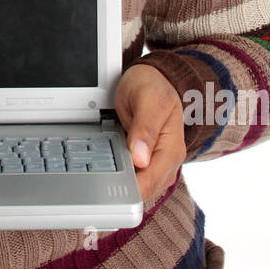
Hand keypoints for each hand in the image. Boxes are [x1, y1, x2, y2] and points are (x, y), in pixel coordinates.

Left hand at [114, 63, 186, 204]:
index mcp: (171, 149)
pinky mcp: (147, 160)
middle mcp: (167, 160)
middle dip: (123, 190)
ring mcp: (158, 162)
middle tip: (98, 184)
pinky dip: (122, 176)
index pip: (151, 182)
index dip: (130, 189)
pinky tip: (109, 171)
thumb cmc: (152, 86)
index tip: (108, 189)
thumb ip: (145, 128)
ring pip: (140, 187)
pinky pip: (135, 177)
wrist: (151, 78)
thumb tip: (141, 158)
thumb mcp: (148, 99)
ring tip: (102, 177)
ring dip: (122, 184)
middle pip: (145, 190)